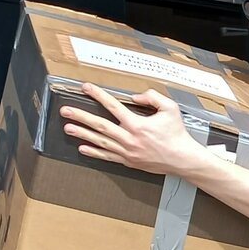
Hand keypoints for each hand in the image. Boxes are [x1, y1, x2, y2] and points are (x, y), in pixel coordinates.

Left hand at [61, 85, 203, 176]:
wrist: (182, 159)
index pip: (113, 107)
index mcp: (138, 125)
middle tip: (66, 111)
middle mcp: (130, 139)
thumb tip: (136, 96)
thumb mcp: (170, 109)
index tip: (86, 88)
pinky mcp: (129, 161)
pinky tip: (83, 148)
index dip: (98, 95)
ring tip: (68, 127)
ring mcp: (127, 152)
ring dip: (82, 134)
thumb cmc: (177, 135)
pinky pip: (108, 157)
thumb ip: (152, 97)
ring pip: (100, 141)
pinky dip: (94, 153)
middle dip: (81, 117)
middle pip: (100, 125)